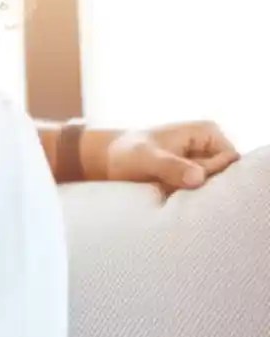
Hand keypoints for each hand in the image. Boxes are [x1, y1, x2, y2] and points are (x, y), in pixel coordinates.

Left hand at [105, 121, 239, 189]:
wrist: (107, 162)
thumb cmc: (127, 153)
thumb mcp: (145, 158)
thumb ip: (171, 166)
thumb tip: (198, 178)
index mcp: (209, 133)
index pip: (229, 163)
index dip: (211, 177)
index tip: (186, 182)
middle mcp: (211, 150)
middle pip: (223, 179)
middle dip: (201, 190)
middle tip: (171, 189)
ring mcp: (203, 166)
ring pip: (211, 191)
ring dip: (192, 198)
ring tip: (166, 193)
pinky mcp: (191, 182)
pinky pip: (199, 198)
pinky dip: (186, 203)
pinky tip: (167, 201)